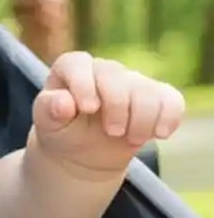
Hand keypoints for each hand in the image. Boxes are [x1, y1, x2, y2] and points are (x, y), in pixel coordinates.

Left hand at [31, 52, 184, 176]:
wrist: (82, 153)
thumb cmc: (61, 132)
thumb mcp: (47, 125)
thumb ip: (49, 111)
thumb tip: (62, 102)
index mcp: (71, 70)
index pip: (78, 64)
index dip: (84, 83)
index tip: (88, 108)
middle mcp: (103, 70)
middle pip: (116, 76)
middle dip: (117, 106)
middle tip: (112, 132)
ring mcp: (131, 82)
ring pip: (146, 90)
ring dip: (142, 118)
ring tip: (130, 139)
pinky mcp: (156, 97)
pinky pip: (171, 100)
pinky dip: (168, 118)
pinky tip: (158, 134)